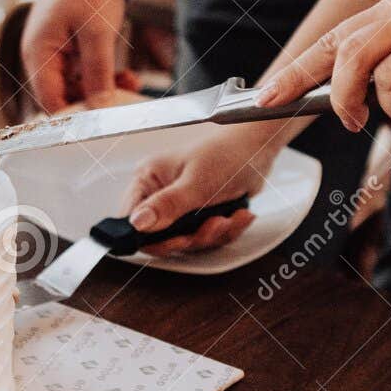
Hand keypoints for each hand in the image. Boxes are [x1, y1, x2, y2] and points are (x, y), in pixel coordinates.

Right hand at [21, 0, 132, 112]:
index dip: (74, 118)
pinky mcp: (70, 53)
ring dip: (103, 91)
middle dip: (94, 103)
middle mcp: (42, 59)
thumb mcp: (97, 32)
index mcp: (38, 54)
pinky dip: (104, 79)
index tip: (104, 123)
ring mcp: (55, 56)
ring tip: (130, 83)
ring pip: (78, 90)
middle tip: (125, 102)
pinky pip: (85, 77)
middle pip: (63, 99)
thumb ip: (97, 73)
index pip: (50, 103)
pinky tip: (126, 76)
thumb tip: (99, 110)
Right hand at [122, 124, 276, 255]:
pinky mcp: (199, 215)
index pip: (132, 219)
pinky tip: (237, 215)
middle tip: (212, 225)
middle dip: (192, 237)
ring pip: (187, 240)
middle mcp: (160, 194)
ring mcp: (180, 206)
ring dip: (213, 234)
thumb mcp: (196, 183)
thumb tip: (137, 223)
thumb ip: (167, 205)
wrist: (258, 149)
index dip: (150, 237)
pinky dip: (225, 231)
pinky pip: (206, 238)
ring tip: (229, 216)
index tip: (177, 239)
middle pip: (161, 237)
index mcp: (149, 179)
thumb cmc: (227, 154)